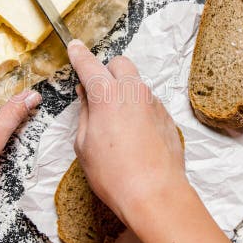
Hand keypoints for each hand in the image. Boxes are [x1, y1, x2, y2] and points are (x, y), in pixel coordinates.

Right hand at [66, 39, 184, 224]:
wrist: (156, 194)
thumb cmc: (115, 175)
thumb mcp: (84, 145)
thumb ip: (85, 114)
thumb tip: (87, 97)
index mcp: (108, 95)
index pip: (89, 65)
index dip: (79, 55)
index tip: (75, 48)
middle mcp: (134, 92)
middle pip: (120, 64)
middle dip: (107, 70)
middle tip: (97, 91)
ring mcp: (154, 104)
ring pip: (137, 84)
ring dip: (124, 92)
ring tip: (115, 122)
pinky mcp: (168, 118)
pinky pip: (149, 104)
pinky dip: (138, 110)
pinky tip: (133, 136)